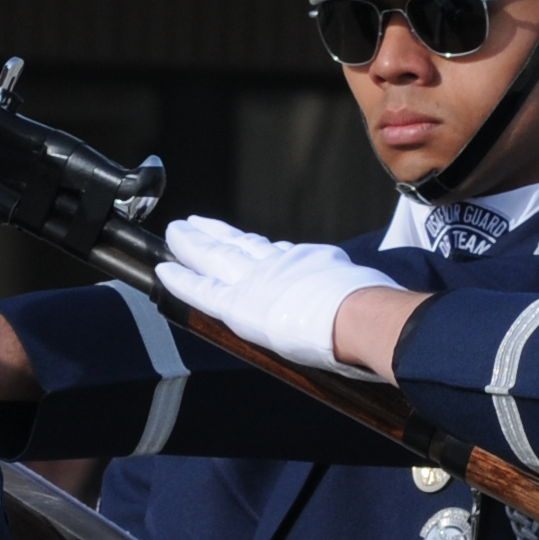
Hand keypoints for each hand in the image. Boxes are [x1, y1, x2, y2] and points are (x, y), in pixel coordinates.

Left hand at [154, 218, 398, 373]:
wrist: (364, 316)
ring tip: (175, 234)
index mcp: (310, 263)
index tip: (238, 239)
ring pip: (215, 257)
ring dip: (193, 245)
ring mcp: (257, 282)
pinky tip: (163, 270)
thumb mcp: (366, 288)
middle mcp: (280, 265)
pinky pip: (201, 289)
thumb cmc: (375, 312)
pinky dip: (181, 278)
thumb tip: (371, 304)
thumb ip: (354, 292)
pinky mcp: (240, 304)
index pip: (274, 253)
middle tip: (193, 223)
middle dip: (215, 234)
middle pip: (239, 245)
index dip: (251, 246)